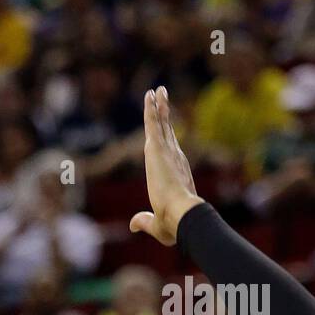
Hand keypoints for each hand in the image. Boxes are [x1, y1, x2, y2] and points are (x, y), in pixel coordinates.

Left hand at [129, 86, 204, 246]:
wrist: (181, 213)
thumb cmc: (173, 222)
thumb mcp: (156, 224)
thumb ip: (144, 221)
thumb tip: (133, 225)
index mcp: (175, 172)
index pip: (169, 150)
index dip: (166, 136)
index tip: (165, 127)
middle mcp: (174, 158)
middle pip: (167, 131)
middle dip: (164, 114)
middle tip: (162, 98)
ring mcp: (166, 151)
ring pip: (161, 123)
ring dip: (158, 106)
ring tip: (156, 90)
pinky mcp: (157, 148)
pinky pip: (153, 123)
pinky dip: (152, 108)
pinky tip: (149, 95)